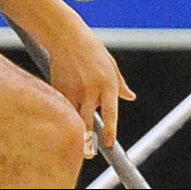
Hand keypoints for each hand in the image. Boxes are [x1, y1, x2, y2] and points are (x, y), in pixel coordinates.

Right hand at [45, 14, 134, 147]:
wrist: (66, 35)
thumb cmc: (92, 49)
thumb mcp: (111, 64)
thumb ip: (120, 84)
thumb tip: (131, 97)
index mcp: (108, 82)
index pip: (111, 112)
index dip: (111, 130)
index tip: (110, 145)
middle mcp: (91, 88)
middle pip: (90, 121)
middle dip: (89, 140)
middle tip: (89, 154)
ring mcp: (74, 89)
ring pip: (74, 117)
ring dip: (77, 131)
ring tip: (78, 145)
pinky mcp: (59, 88)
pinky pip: (63, 108)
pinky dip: (64, 116)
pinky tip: (64, 122)